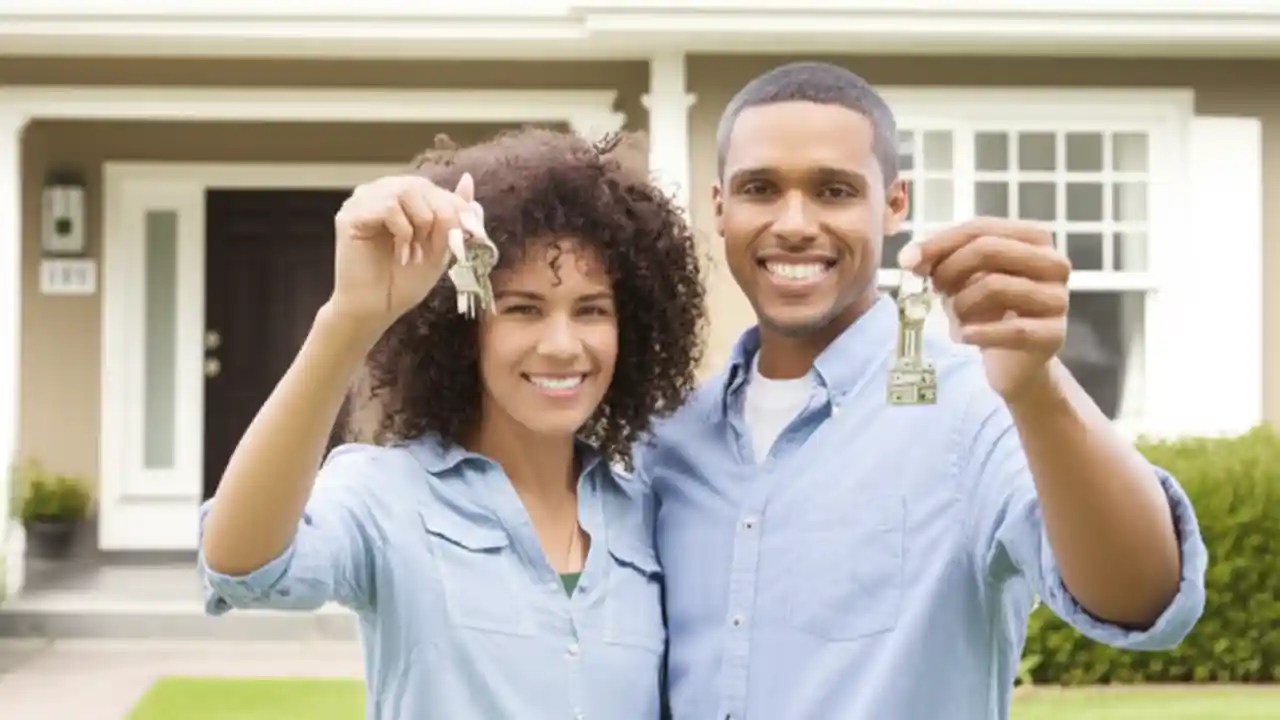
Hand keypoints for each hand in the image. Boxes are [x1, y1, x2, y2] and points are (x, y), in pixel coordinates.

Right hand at [327, 172, 481, 330]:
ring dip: (420, 224)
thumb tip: (468, 179)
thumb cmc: (405, 281)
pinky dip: (403, 231)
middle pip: (422, 185)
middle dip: (440, 218)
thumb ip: (453, 214)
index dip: (456, 210)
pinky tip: (400, 254)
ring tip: (414, 253)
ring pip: (406, 190)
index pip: (435, 188)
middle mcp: (380, 192)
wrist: (378, 309)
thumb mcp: (440, 245)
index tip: (464, 238)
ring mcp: (363, 200)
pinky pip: (388, 206)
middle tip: (435, 250)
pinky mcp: (350, 214)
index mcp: (401, 197)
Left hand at [899, 217, 1070, 402]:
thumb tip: (909, 257)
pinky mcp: (1055, 334)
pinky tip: (964, 336)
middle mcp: (1054, 263)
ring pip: (996, 286)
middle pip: (990, 249)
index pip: (981, 228)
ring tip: (956, 319)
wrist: (1013, 363)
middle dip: (950, 269)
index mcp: (1034, 239)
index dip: (940, 242)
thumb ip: (940, 261)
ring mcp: (1058, 299)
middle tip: (934, 290)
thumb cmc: (987, 312)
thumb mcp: (962, 280)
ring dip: (962, 305)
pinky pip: (1011, 329)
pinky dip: (979, 332)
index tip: (906, 261)